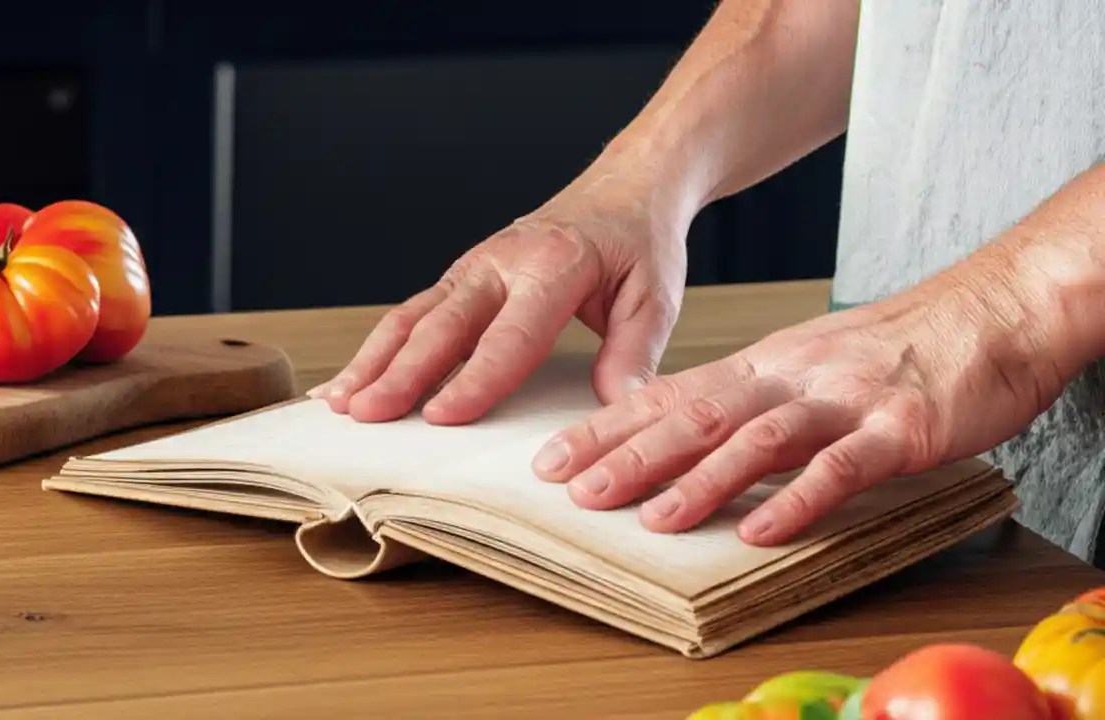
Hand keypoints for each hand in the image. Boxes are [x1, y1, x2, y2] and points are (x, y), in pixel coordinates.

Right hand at [309, 155, 691, 424]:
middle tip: (366, 414)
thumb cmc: (638, 243)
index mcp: (554, 265)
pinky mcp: (461, 277)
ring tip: (339, 403)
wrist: (625, 187)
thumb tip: (619, 408)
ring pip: (413, 316)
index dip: (474, 378)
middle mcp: (502, 262)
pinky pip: (414, 313)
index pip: (509, 333)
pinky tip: (351, 379)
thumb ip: (634, 354)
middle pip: (443, 324)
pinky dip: (379, 348)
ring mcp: (474, 267)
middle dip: (400, 372)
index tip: (442, 417)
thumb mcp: (655, 296)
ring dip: (373, 360)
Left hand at [532, 247, 1074, 545]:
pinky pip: (842, 466)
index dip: (608, 428)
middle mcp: (790, 377)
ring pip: (759, 438)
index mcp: (764, 364)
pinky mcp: (898, 427)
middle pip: (698, 415)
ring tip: (653, 518)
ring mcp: (843, 401)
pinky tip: (764, 532)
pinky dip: (800, 499)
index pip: (671, 395)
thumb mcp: (805, 363)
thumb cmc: (897, 346)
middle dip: (631, 455)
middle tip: (575, 492)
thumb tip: (683, 437)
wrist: (989, 312)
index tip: (553, 458)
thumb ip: (749, 398)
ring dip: (703, 480)